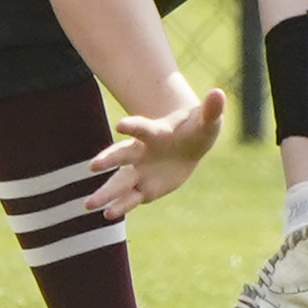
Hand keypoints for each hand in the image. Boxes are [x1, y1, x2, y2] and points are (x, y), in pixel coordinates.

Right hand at [86, 88, 226, 217]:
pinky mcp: (144, 189)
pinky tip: (107, 214)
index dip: (133, 125)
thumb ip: (211, 109)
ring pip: (120, 182)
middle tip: (94, 166)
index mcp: (154, 132)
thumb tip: (218, 93)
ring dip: (105, 192)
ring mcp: (140, 171)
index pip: (142, 127)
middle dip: (109, 160)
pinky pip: (129, 199)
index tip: (121, 125)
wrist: (188, 146)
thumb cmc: (195, 129)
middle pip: (122, 155)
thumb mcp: (207, 120)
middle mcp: (141, 152)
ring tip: (88, 204)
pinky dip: (119, 206)